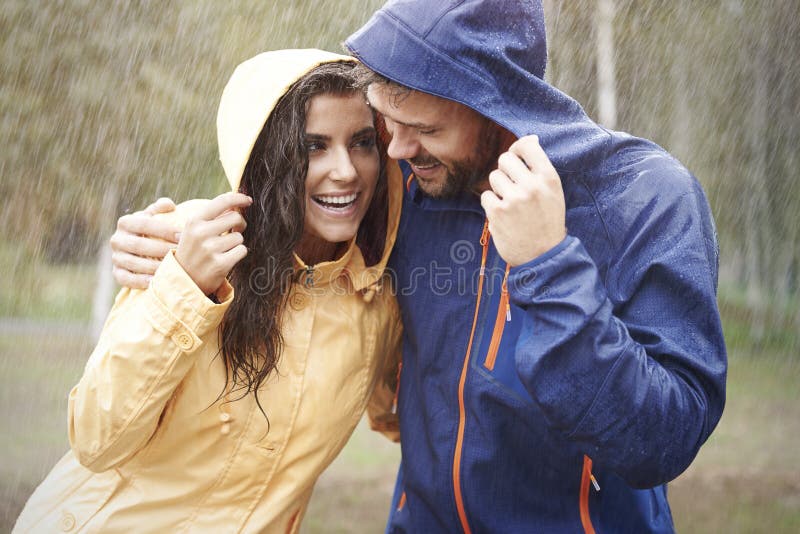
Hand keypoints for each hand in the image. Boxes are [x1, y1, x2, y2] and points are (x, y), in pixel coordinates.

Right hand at [111, 198, 179, 288]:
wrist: (143, 251)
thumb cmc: (154, 230)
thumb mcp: (155, 216)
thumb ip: (161, 208)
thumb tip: (168, 205)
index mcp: (125, 222)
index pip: (144, 224)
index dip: (163, 230)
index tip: (182, 236)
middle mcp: (117, 239)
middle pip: (139, 245)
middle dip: (161, 249)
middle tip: (180, 253)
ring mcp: (115, 257)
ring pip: (133, 263)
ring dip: (153, 266)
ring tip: (172, 269)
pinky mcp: (116, 273)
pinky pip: (125, 279)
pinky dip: (139, 281)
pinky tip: (154, 282)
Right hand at [175, 192, 251, 295]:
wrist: (184, 280)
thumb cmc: (194, 251)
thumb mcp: (195, 230)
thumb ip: (213, 216)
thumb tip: (237, 203)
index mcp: (194, 221)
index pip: (222, 201)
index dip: (239, 198)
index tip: (248, 200)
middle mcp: (200, 233)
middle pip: (235, 217)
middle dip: (239, 224)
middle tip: (235, 230)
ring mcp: (210, 250)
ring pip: (239, 237)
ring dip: (236, 242)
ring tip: (223, 249)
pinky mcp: (220, 264)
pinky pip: (242, 250)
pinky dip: (238, 254)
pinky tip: (226, 258)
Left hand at [480, 136, 565, 265]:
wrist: (543, 256)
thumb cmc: (548, 221)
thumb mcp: (553, 192)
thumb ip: (540, 168)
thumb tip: (529, 139)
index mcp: (548, 178)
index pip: (527, 145)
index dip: (517, 148)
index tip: (516, 157)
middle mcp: (531, 186)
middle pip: (505, 159)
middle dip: (505, 170)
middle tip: (512, 186)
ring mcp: (514, 199)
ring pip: (494, 177)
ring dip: (498, 189)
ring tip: (511, 204)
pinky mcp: (498, 212)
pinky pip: (485, 196)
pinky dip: (491, 205)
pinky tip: (503, 215)